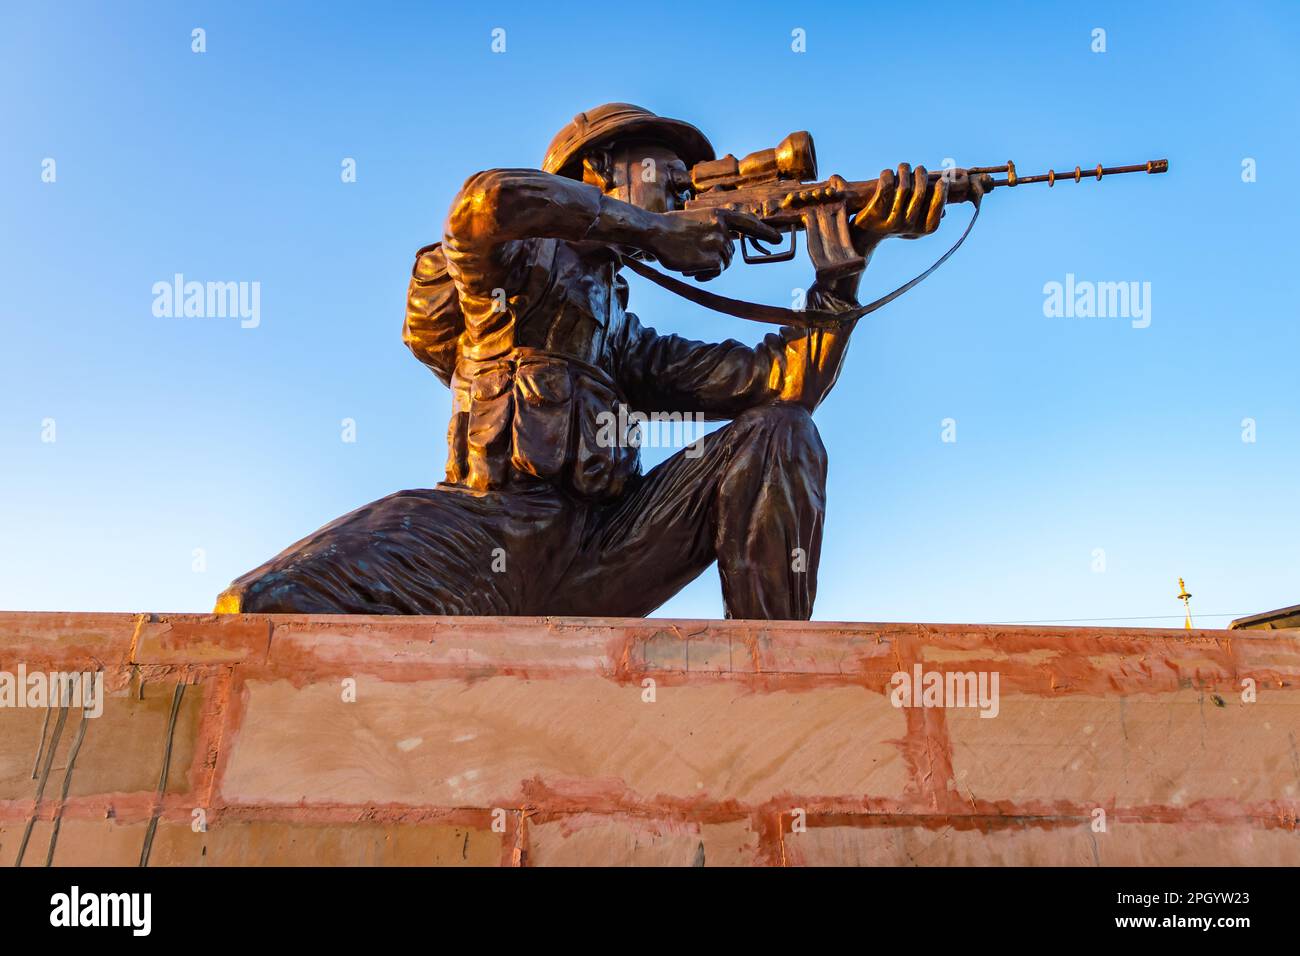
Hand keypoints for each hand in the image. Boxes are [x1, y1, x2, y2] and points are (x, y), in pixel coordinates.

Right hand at [652, 208, 781, 280]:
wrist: (655, 232)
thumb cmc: (672, 227)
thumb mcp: (698, 219)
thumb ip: (715, 227)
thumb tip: (727, 244)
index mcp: (720, 215)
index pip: (748, 223)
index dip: (764, 232)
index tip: (778, 240)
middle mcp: (722, 228)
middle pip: (730, 252)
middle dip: (716, 258)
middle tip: (695, 257)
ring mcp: (718, 243)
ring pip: (724, 263)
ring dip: (709, 267)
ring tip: (690, 262)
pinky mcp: (711, 259)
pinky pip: (716, 272)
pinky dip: (705, 275)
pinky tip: (691, 271)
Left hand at [852, 163, 947, 251]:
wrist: (866, 233)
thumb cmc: (896, 222)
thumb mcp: (916, 221)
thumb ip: (930, 208)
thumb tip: (946, 191)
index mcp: (923, 229)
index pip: (937, 207)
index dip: (941, 191)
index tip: (941, 180)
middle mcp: (908, 227)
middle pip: (919, 193)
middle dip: (921, 175)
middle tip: (920, 168)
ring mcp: (891, 220)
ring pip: (903, 187)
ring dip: (905, 171)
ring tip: (904, 166)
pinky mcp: (875, 212)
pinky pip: (886, 187)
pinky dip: (888, 175)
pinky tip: (889, 172)